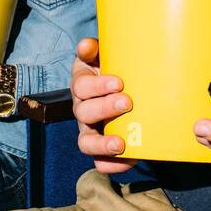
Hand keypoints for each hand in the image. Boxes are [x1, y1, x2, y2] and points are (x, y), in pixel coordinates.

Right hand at [69, 37, 136, 174]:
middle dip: (105, 109)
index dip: (97, 87)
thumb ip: (94, 49)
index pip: (81, 86)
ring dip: (102, 144)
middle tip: (127, 103)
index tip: (119, 83)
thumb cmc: (114, 68)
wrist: (127, 88)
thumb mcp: (103, 54)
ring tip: (121, 143)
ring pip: (85, 142)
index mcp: (82, 84)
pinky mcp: (101, 149)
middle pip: (83, 113)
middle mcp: (82, 109)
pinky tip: (128, 161)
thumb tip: (86, 46)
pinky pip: (99, 162)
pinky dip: (111, 165)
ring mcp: (90, 130)